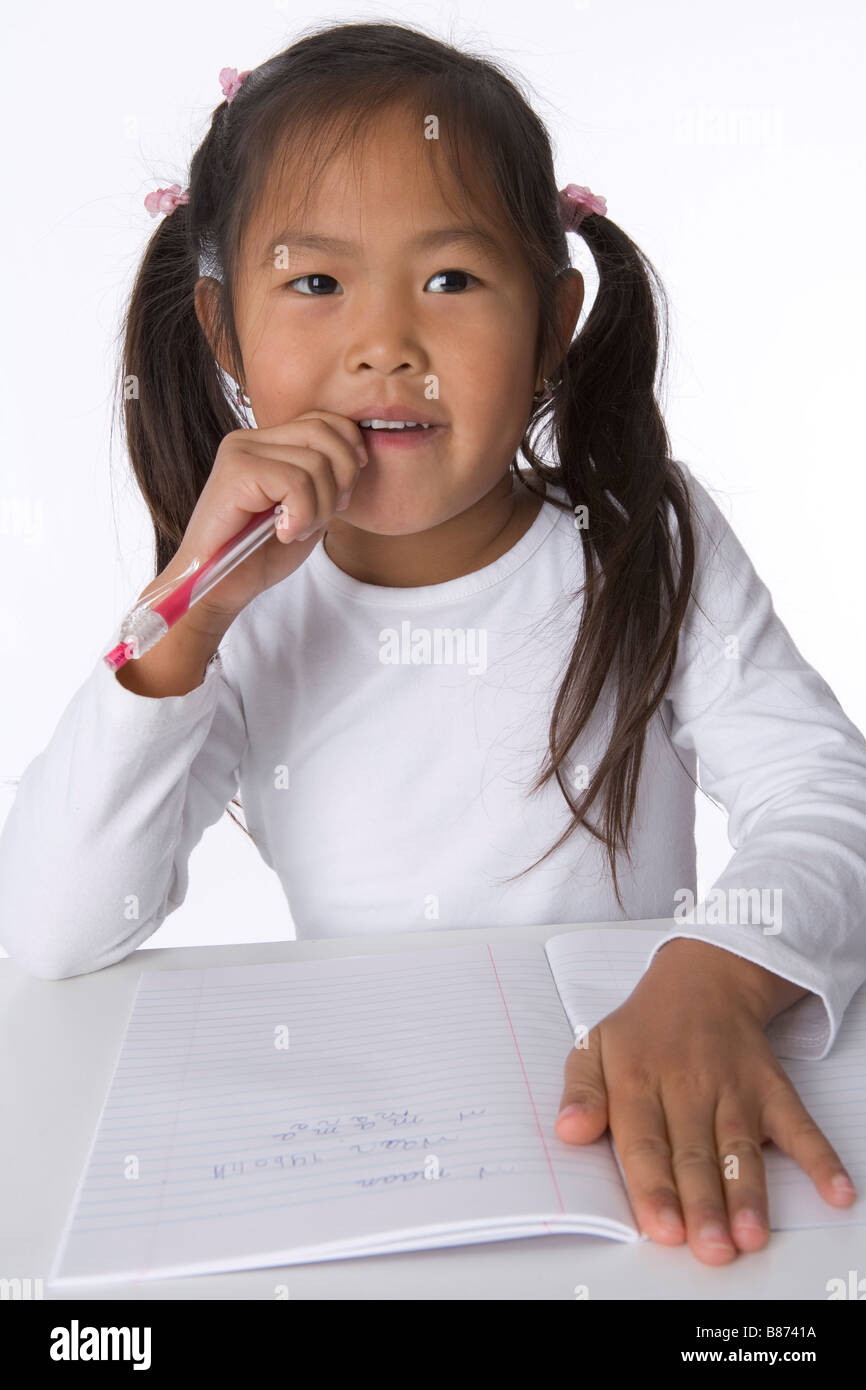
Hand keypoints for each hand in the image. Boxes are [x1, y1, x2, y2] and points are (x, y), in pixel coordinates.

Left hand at [555, 938, 856, 1263]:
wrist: (702, 981)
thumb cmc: (643, 1030)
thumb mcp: (594, 1048)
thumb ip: (580, 1093)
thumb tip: (568, 1130)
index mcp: (638, 1080)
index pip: (644, 1141)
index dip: (653, 1187)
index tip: (661, 1227)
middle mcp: (688, 1087)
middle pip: (694, 1154)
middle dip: (702, 1204)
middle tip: (709, 1247)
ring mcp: (733, 1089)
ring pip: (740, 1147)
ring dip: (748, 1192)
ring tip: (750, 1234)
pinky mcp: (771, 1089)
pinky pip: (800, 1125)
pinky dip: (821, 1159)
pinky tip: (836, 1191)